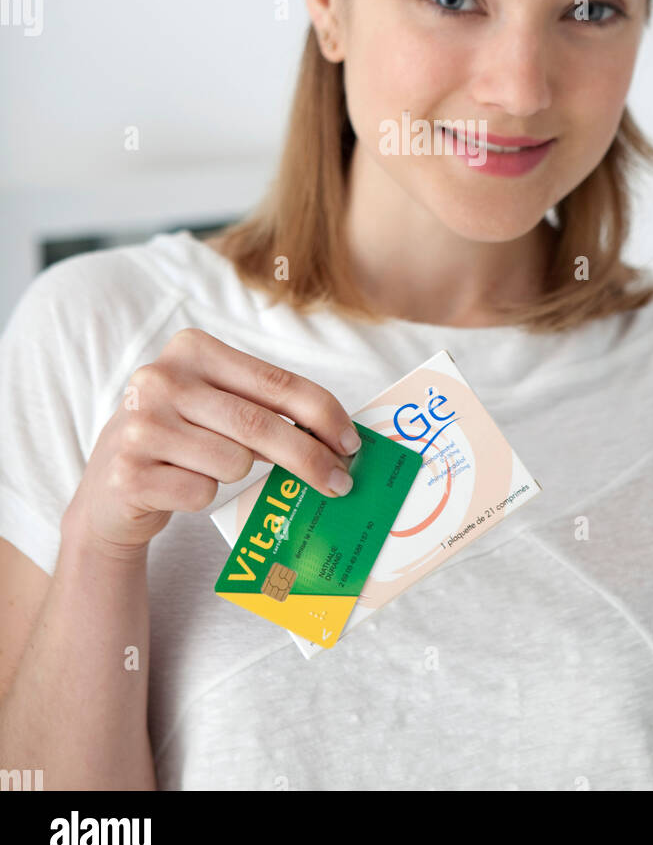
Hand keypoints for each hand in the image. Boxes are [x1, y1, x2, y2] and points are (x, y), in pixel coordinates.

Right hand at [61, 328, 359, 556]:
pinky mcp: (129, 473)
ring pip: (233, 463)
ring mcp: (140, 426)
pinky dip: (200, 496)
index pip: (277, 382)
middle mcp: (160, 379)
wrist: (109, 488)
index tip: (351, 443)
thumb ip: (265, 408)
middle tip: (339, 482)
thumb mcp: (216, 405)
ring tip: (205, 466)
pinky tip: (176, 485)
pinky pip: (201, 492)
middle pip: (261, 425)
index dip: (323, 414)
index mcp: (191, 349)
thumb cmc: (181, 439)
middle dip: (309, 458)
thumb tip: (335, 437)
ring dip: (235, 475)